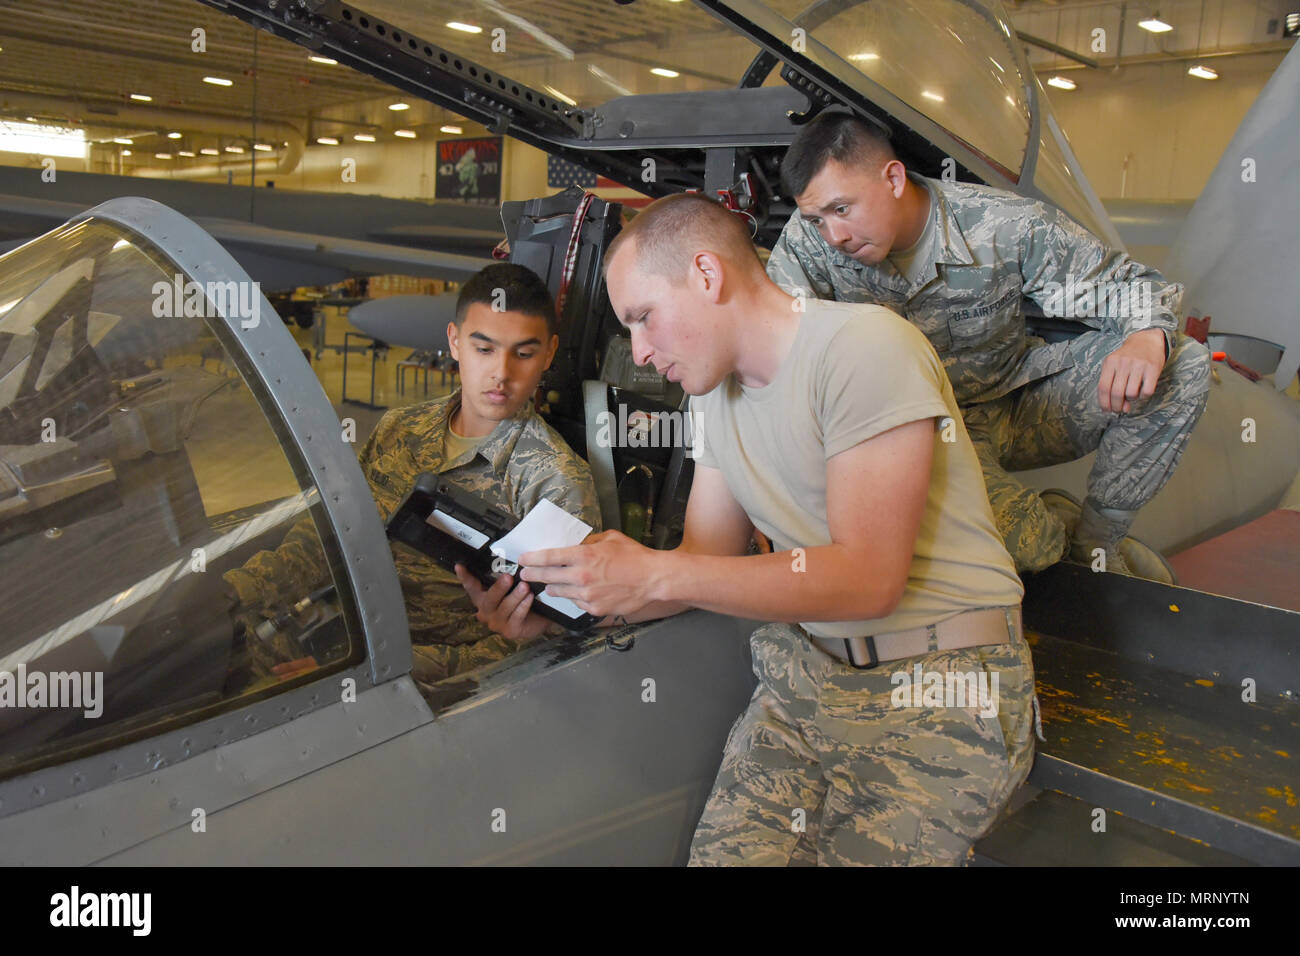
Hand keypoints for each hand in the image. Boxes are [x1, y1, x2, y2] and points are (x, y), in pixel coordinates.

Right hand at [454, 563, 550, 642]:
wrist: (537, 621)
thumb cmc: (520, 601)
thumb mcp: (509, 588)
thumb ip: (502, 579)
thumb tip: (504, 561)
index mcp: (482, 599)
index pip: (471, 587)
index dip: (465, 577)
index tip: (459, 566)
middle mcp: (486, 612)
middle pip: (489, 599)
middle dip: (499, 588)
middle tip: (508, 577)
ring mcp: (497, 623)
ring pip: (504, 608)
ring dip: (515, 596)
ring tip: (524, 586)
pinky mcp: (510, 631)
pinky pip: (516, 616)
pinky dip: (523, 605)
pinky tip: (530, 597)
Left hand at [519, 529, 662, 618]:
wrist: (653, 579)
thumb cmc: (635, 556)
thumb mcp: (610, 538)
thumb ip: (589, 542)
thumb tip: (576, 544)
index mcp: (584, 556)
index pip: (549, 557)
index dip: (532, 558)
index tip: (522, 559)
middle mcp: (581, 576)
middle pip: (547, 577)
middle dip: (533, 575)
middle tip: (525, 575)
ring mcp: (587, 595)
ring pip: (559, 592)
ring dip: (552, 587)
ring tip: (549, 585)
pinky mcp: (594, 608)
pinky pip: (576, 602)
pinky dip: (574, 597)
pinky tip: (578, 592)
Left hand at [1097, 328, 1165, 412]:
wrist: (1147, 340)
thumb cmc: (1128, 357)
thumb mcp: (1115, 365)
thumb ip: (1113, 384)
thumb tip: (1120, 408)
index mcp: (1110, 362)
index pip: (1103, 387)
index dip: (1104, 403)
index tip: (1106, 411)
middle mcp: (1124, 363)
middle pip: (1116, 393)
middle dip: (1116, 406)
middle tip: (1119, 410)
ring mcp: (1139, 365)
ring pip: (1131, 394)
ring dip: (1131, 400)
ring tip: (1132, 394)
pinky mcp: (1153, 368)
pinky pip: (1147, 392)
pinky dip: (1143, 397)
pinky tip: (1142, 392)